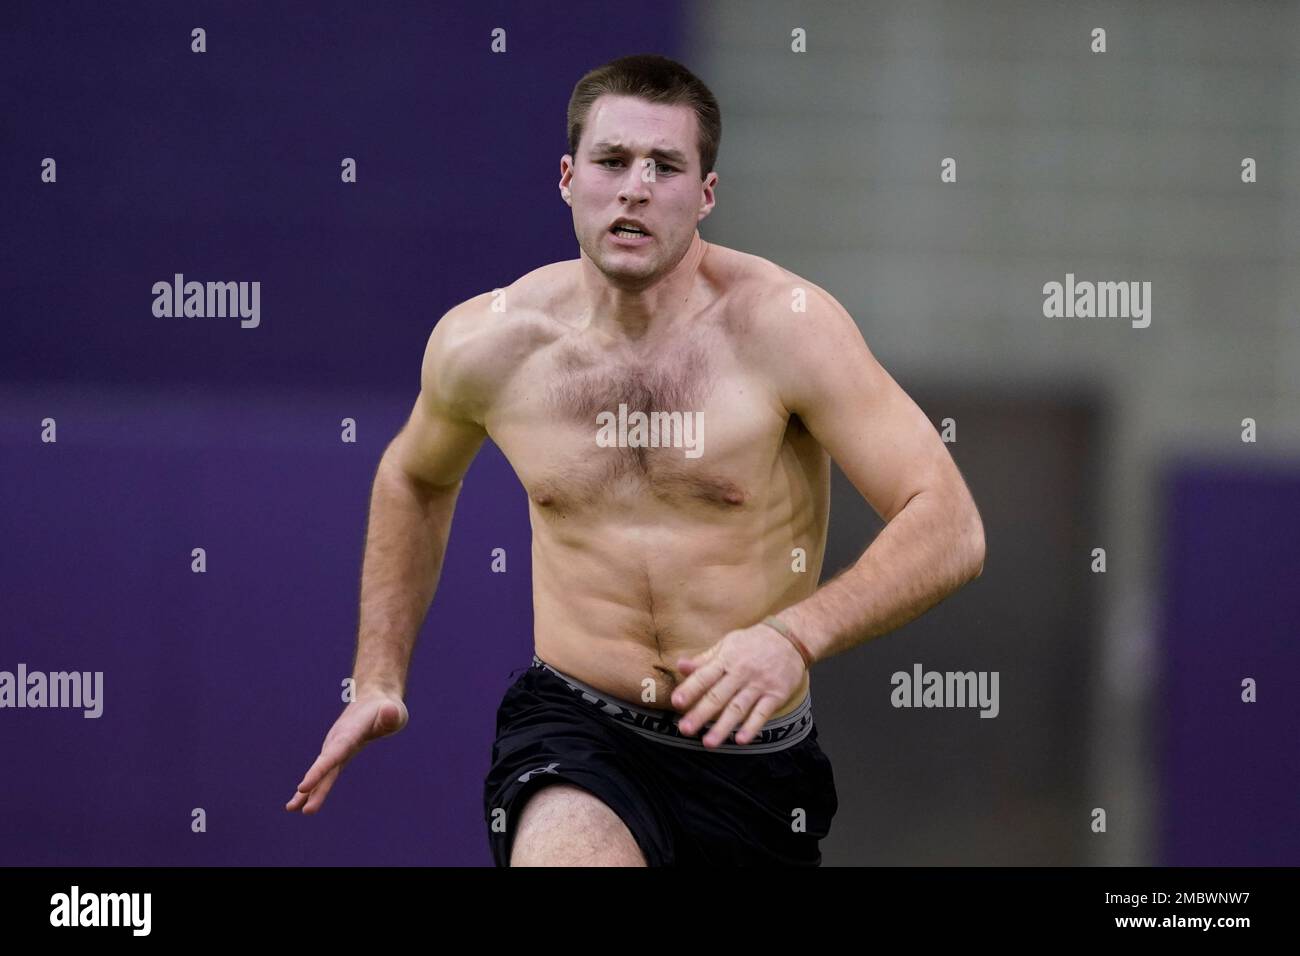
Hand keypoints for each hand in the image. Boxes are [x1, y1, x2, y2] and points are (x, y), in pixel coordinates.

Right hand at [285, 692, 408, 813]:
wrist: (373, 700)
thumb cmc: (388, 710)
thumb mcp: (395, 711)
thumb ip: (392, 714)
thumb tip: (390, 711)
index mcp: (351, 734)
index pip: (334, 754)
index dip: (319, 772)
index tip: (303, 787)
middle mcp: (337, 742)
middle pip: (324, 766)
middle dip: (312, 786)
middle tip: (295, 807)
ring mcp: (334, 748)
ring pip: (321, 771)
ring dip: (308, 790)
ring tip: (291, 808)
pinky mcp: (335, 754)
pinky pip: (324, 773)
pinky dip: (313, 787)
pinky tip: (300, 803)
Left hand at [672, 624, 805, 747]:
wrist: (790, 638)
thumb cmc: (753, 642)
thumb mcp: (727, 644)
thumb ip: (704, 660)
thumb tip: (680, 666)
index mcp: (726, 660)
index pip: (705, 676)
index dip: (690, 689)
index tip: (676, 702)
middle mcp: (741, 673)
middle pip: (718, 696)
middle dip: (701, 713)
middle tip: (684, 729)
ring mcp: (759, 685)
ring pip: (738, 708)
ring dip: (723, 726)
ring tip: (708, 742)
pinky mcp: (776, 695)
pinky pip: (762, 713)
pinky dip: (752, 727)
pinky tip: (741, 740)